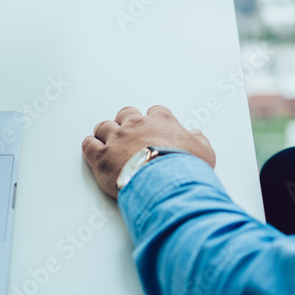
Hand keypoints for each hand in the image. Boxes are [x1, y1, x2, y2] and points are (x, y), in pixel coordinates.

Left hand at [81, 105, 215, 200]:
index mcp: (161, 121)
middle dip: (125, 121)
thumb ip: (199, 141)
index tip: (153, 127)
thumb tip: (196, 134)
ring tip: (106, 139)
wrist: (165, 183)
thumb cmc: (185, 168)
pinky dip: (90, 146)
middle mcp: (137, 125)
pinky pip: (89, 145)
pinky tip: (93, 149)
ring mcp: (117, 139)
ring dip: (105, 132)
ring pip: (104, 126)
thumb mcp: (204, 152)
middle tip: (127, 131)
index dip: (153, 119)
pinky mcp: (102, 156)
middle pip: (125, 113)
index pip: (155, 111)